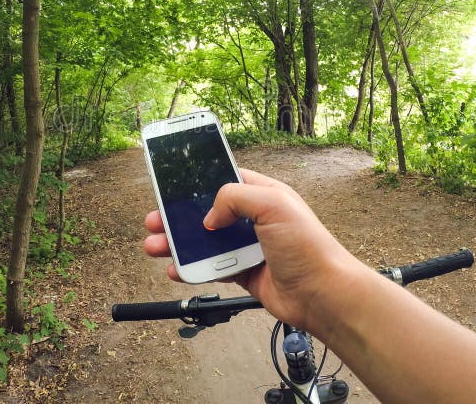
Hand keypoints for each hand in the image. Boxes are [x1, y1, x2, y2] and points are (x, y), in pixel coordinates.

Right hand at [143, 168, 362, 330]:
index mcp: (263, 194)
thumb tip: (210, 216)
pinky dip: (191, 268)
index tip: (172, 186)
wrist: (322, 294)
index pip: (224, 180)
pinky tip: (175, 270)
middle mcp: (254, 219)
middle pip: (207, 213)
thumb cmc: (307, 246)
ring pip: (205, 242)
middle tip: (154, 220)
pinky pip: (211, 268)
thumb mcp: (273, 205)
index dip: (198, 184)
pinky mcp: (244, 272)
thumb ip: (235, 198)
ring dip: (178, 244)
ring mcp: (248, 247)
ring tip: (153, 246)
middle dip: (178, 217)